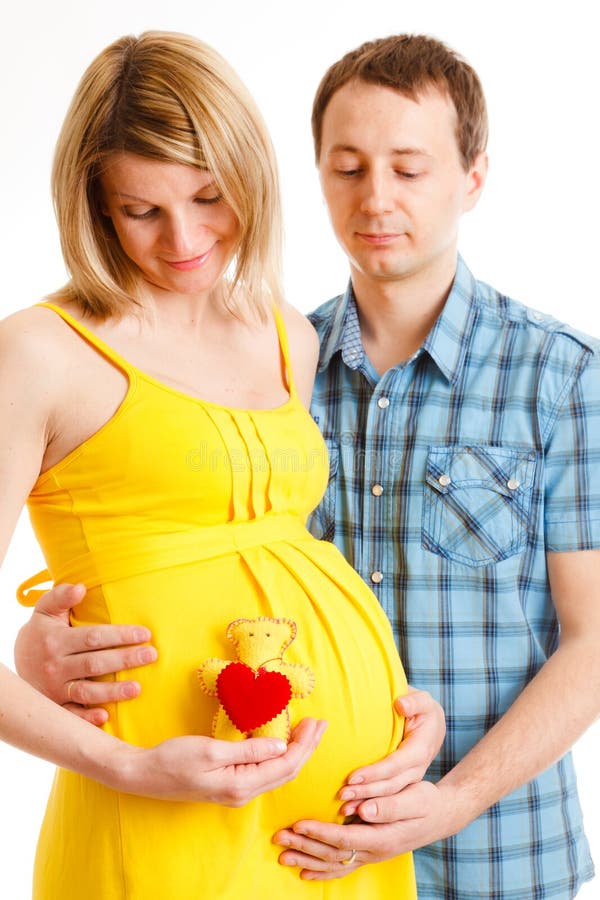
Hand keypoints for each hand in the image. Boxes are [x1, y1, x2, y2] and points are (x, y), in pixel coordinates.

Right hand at [14, 583, 157, 724]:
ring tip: (138, 688)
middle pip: (95, 664)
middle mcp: (54, 666)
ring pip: (86, 692)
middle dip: (126, 660)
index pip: (94, 637)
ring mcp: (53, 690)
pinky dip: (87, 718)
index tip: (145, 634)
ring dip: (113, 692)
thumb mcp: (44, 612)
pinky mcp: (54, 707)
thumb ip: (61, 596)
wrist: (13, 670)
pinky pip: (72, 715)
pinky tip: (106, 717)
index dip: (120, 635)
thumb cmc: (40, 635)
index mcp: (56, 641)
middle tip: (152, 656)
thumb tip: (81, 587)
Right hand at [114, 718, 327, 804]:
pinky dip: (279, 755)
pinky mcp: (230, 785)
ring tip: (308, 731)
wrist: (145, 775)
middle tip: (320, 724)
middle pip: (286, 771)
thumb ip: (249, 750)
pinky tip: (282, 741)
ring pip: (277, 773)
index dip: (304, 744)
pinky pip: (264, 772)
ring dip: (295, 751)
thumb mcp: (212, 750)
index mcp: (241, 785)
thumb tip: (281, 746)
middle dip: (306, 747)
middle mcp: (243, 793)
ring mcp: (237, 792)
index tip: (315, 722)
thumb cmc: (174, 759)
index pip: (285, 765)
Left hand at [274, 779, 460, 879]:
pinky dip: (322, 871)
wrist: (440, 816)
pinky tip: (304, 872)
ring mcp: (371, 856)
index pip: (344, 838)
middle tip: (280, 837)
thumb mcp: (415, 797)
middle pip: (333, 854)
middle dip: (305, 846)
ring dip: (307, 860)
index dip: (320, 832)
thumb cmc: (426, 801)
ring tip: (283, 854)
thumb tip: (364, 809)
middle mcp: (374, 852)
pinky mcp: (369, 854)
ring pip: (334, 864)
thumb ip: (390, 804)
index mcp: (383, 838)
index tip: (299, 822)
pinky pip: (342, 867)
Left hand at [337, 688, 444, 818]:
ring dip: (365, 802)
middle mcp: (416, 770)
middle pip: (390, 786)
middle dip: (365, 792)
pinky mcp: (401, 784)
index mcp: (419, 750)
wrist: (434, 727)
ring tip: (342, 808)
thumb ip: (415, 702)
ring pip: (387, 797)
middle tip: (341, 795)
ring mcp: (409, 780)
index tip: (352, 776)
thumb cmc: (423, 711)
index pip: (395, 765)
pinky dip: (368, 805)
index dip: (374, 772)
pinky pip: (385, 798)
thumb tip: (401, 704)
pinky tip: (350, 812)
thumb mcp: (424, 702)